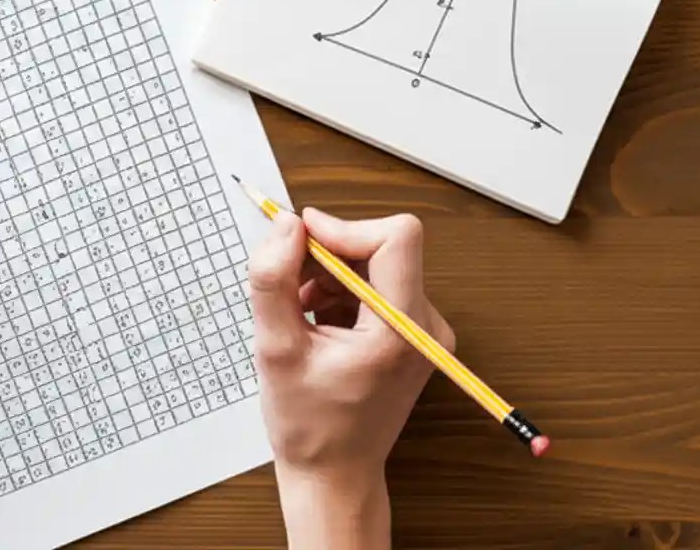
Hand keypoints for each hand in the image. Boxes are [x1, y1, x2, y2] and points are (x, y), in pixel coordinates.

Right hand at [248, 209, 454, 549]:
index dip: (342, 229)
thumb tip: (285, 225)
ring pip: (374, 264)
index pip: (394, 239)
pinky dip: (340, 293)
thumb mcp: (275, 349)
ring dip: (330, 277)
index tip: (301, 240)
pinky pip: (375, 285)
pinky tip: (316, 323)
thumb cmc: (309, 426)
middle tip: (289, 285)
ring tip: (300, 314)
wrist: (335, 474)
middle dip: (328, 257)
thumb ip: (274, 281)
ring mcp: (422, 330)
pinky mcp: (411, 333)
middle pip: (382, 248)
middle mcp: (425, 325)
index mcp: (401, 331)